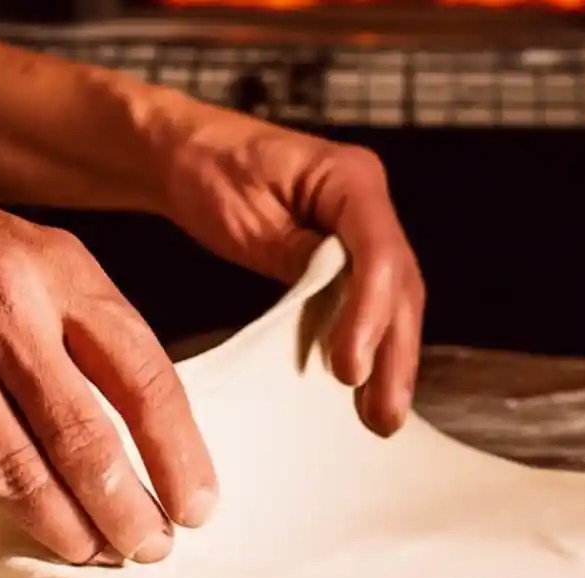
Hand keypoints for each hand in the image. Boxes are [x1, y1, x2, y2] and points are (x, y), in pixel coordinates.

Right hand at [0, 179, 216, 563]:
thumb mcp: (19, 261)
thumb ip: (70, 326)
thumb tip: (124, 417)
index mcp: (66, 267)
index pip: (146, 364)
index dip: (179, 440)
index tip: (198, 493)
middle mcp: (27, 299)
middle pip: (109, 413)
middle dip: (144, 490)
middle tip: (161, 540)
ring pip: (53, 447)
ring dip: (93, 513)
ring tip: (116, 550)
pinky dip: (34, 508)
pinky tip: (59, 533)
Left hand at [159, 109, 424, 436]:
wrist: (184, 153)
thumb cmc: (206, 170)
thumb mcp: (244, 216)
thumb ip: (296, 256)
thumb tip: (337, 302)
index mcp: (350, 178)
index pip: (378, 253)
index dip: (370, 314)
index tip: (350, 370)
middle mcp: (367, 201)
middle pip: (400, 285)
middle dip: (394, 354)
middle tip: (383, 416)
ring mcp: (363, 227)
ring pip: (394, 300)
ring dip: (390, 359)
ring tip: (380, 418)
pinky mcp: (347, 253)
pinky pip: (370, 301)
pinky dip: (371, 343)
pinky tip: (365, 387)